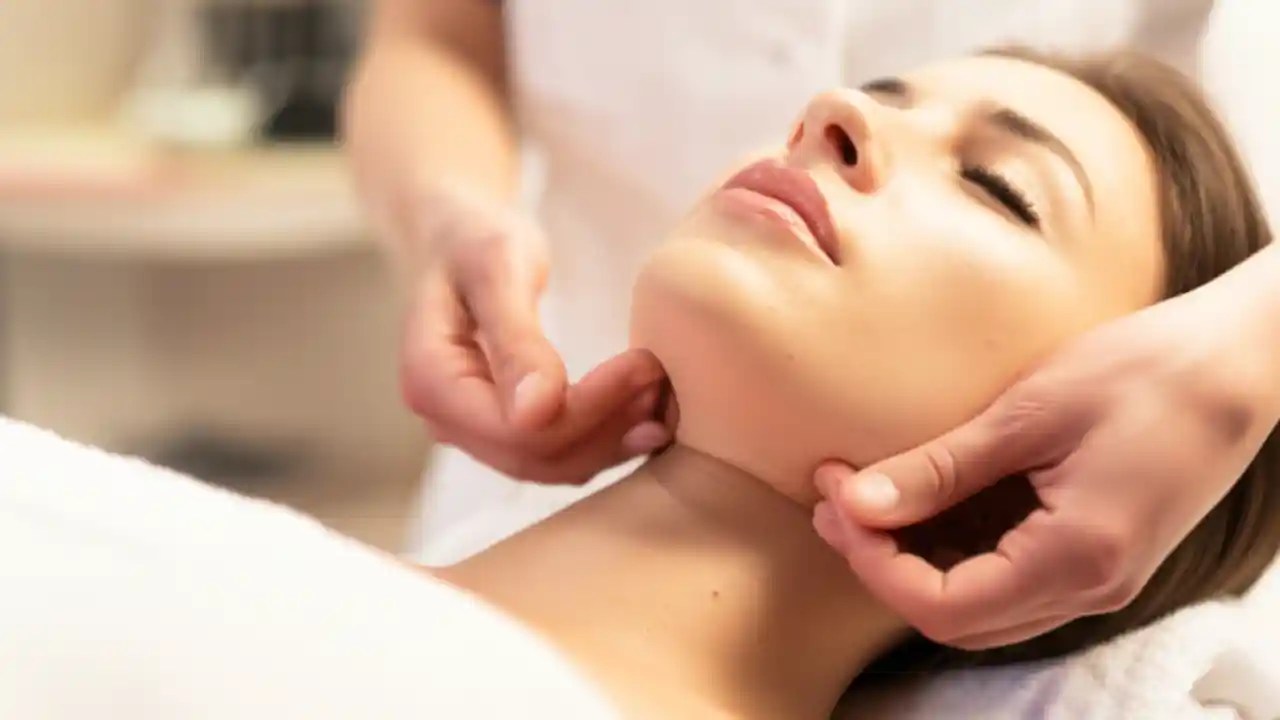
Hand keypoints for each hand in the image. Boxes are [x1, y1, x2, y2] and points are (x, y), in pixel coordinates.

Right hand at [398, 185, 670, 483]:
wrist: (461, 240)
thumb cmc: (476, 240)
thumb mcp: (497, 269)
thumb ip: (515, 340)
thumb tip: (534, 415)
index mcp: (430, 382)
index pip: (518, 430)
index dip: (588, 410)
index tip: (644, 366)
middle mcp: (445, 421)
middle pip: (537, 458)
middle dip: (607, 427)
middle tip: (662, 381)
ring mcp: (473, 431)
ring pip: (552, 465)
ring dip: (612, 439)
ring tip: (662, 396)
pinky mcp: (503, 430)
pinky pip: (557, 452)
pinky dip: (604, 437)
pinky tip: (645, 412)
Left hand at [812, 286, 1279, 648]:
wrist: (1239, 362)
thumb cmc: (1146, 372)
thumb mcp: (1029, 413)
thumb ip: (939, 467)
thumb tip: (854, 502)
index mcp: (1077, 557)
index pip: (942, 605)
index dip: (873, 562)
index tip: (836, 498)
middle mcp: (1091, 588)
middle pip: (957, 618)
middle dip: (884, 565)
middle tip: (838, 498)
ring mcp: (1099, 578)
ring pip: (981, 607)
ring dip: (915, 561)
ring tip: (865, 496)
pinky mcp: (1098, 556)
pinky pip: (1010, 581)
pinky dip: (955, 552)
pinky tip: (922, 501)